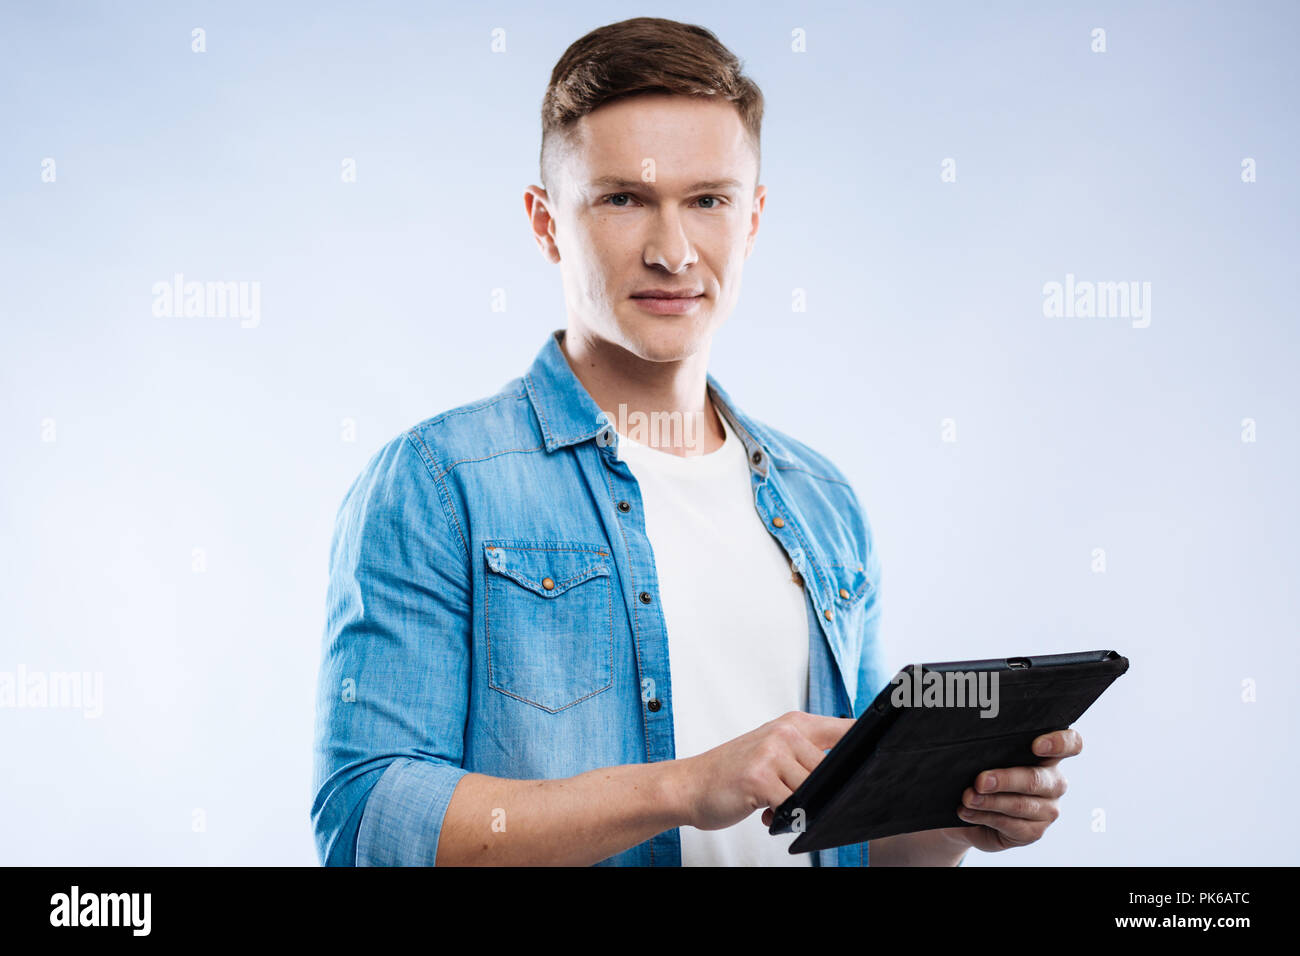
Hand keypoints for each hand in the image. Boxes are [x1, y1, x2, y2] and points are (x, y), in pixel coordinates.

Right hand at [671, 711, 854, 831]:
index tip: (890, 750)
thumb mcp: (773, 751)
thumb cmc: (733, 772)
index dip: (869, 742)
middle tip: (791, 797)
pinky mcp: (760, 777)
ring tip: (774, 803)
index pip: (846, 730)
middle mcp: (785, 732)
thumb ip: (808, 755)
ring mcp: (772, 753)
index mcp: (794, 723)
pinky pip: (792, 806)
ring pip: (813, 789)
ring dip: (798, 806)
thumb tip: (851, 772)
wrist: (689, 785)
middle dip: (820, 792)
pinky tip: (765, 813)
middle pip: (831, 771)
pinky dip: (783, 817)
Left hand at [950, 729, 1081, 852]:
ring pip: (1020, 805)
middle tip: (980, 781)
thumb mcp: (988, 757)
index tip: (1036, 746)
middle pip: (1036, 779)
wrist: (967, 808)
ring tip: (968, 798)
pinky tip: (966, 812)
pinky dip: (984, 816)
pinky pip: (1010, 825)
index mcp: (1049, 756)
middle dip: (1005, 779)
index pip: (1071, 744)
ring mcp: (1048, 809)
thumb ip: (992, 749)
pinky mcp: (1034, 832)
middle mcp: (1054, 782)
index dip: (1059, 743)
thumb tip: (974, 747)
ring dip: (990, 801)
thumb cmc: (980, 773)